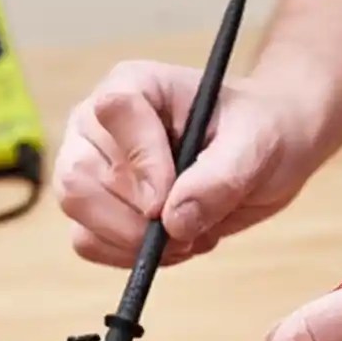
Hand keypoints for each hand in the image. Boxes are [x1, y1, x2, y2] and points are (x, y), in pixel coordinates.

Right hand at [52, 60, 317, 267]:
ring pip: (80, 217)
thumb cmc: (259, 132)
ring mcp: (90, 166)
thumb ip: (219, 177)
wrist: (262, 154)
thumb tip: (173, 221)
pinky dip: (130, 255)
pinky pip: (90, 243)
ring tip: (187, 237)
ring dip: (134, 243)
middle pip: (79, 178)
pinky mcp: (94, 208)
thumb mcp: (257, 144)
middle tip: (186, 234)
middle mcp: (98, 123)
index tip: (171, 199)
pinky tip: (172, 244)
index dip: (142, 162)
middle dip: (133, 221)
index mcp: (135, 85)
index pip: (113, 113)